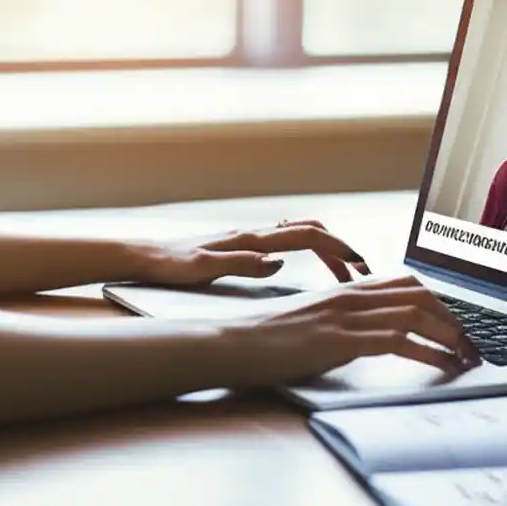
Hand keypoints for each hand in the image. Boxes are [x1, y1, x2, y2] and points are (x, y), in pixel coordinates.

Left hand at [140, 219, 372, 286]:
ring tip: (343, 273)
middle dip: (340, 249)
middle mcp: (255, 233)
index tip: (360, 266)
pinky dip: (309, 249)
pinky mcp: (243, 244)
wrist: (145, 256)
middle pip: (311, 231)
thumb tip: (279, 261)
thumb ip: (242, 264)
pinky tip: (308, 264)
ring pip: (301, 234)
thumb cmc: (171, 266)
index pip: (306, 237)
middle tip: (362, 274)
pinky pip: (287, 240)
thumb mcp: (204, 270)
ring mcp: (250, 237)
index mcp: (251, 240)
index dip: (337, 249)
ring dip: (326, 249)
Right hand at [222, 275, 482, 385]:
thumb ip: (344, 324)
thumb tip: (374, 336)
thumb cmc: (269, 341)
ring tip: (469, 355)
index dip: (441, 298)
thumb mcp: (314, 324)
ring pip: (415, 313)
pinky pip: (396, 340)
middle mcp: (350, 296)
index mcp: (345, 290)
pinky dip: (428, 352)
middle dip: (454, 316)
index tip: (462, 320)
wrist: (234, 344)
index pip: (406, 282)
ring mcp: (346, 316)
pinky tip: (444, 365)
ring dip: (450, 335)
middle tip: (474, 341)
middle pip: (419, 293)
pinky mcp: (340, 339)